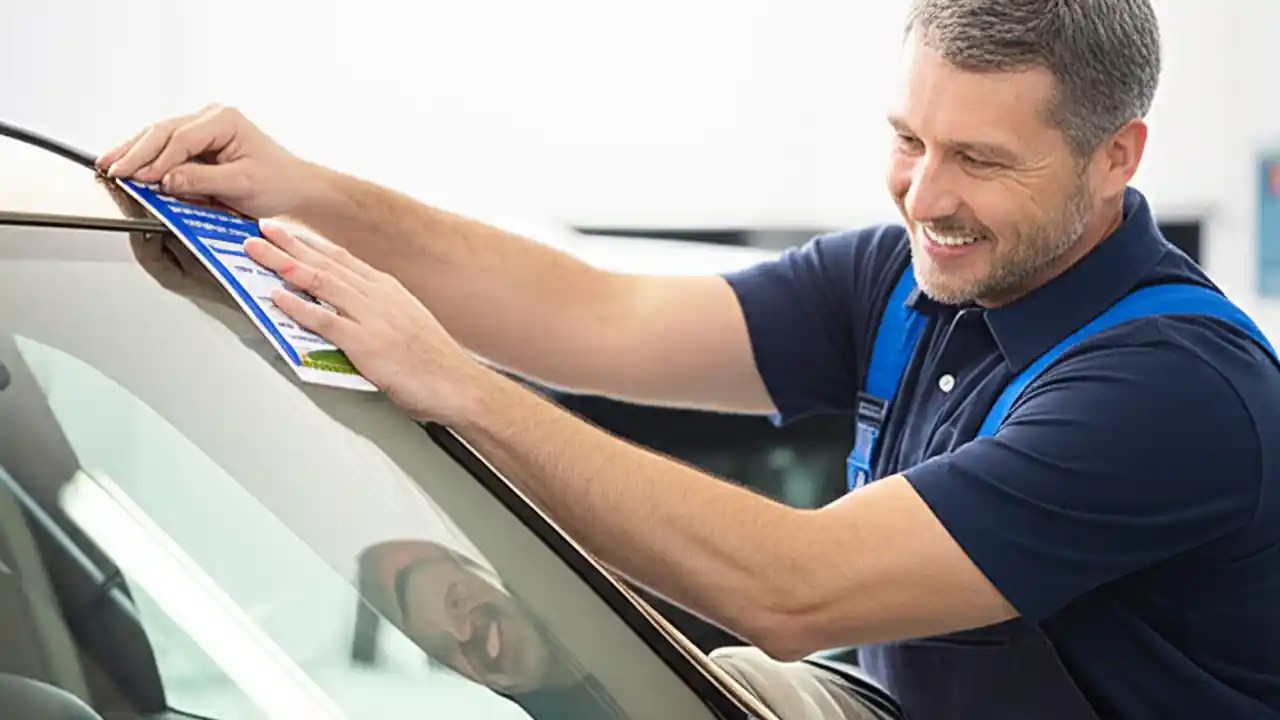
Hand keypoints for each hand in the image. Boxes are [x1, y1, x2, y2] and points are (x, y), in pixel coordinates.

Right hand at [97, 104, 319, 219]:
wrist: (295, 187)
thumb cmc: (277, 183)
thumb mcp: (242, 184)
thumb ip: (202, 180)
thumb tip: (166, 180)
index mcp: (224, 120)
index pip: (181, 139)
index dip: (157, 160)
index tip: (138, 178)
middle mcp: (211, 117)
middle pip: (163, 132)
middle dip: (135, 152)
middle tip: (111, 170)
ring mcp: (203, 127)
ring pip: (159, 136)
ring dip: (133, 151)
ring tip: (108, 164)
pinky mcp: (199, 142)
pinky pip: (166, 146)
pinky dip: (146, 156)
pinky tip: (126, 163)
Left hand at [244, 222, 489, 423]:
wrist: (458, 384)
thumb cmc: (435, 362)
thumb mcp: (408, 323)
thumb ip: (378, 312)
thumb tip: (351, 311)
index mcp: (388, 290)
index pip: (342, 257)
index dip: (311, 243)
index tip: (288, 232)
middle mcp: (378, 296)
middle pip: (326, 262)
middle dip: (289, 244)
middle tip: (262, 231)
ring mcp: (372, 318)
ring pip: (320, 282)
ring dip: (284, 265)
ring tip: (258, 253)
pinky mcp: (366, 343)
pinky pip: (323, 320)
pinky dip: (297, 307)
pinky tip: (277, 297)